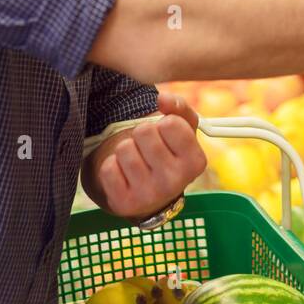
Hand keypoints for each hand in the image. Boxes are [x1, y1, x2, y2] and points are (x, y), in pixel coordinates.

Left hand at [95, 93, 207, 219]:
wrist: (148, 194)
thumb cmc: (167, 153)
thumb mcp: (182, 130)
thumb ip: (178, 107)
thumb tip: (162, 99)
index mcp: (195, 162)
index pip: (171, 123)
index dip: (163, 124)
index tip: (165, 136)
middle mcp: (176, 182)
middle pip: (144, 132)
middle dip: (142, 135)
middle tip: (147, 148)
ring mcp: (149, 195)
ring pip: (124, 149)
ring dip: (126, 149)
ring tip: (136, 160)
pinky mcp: (124, 204)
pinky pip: (108, 168)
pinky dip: (112, 166)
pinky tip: (123, 174)